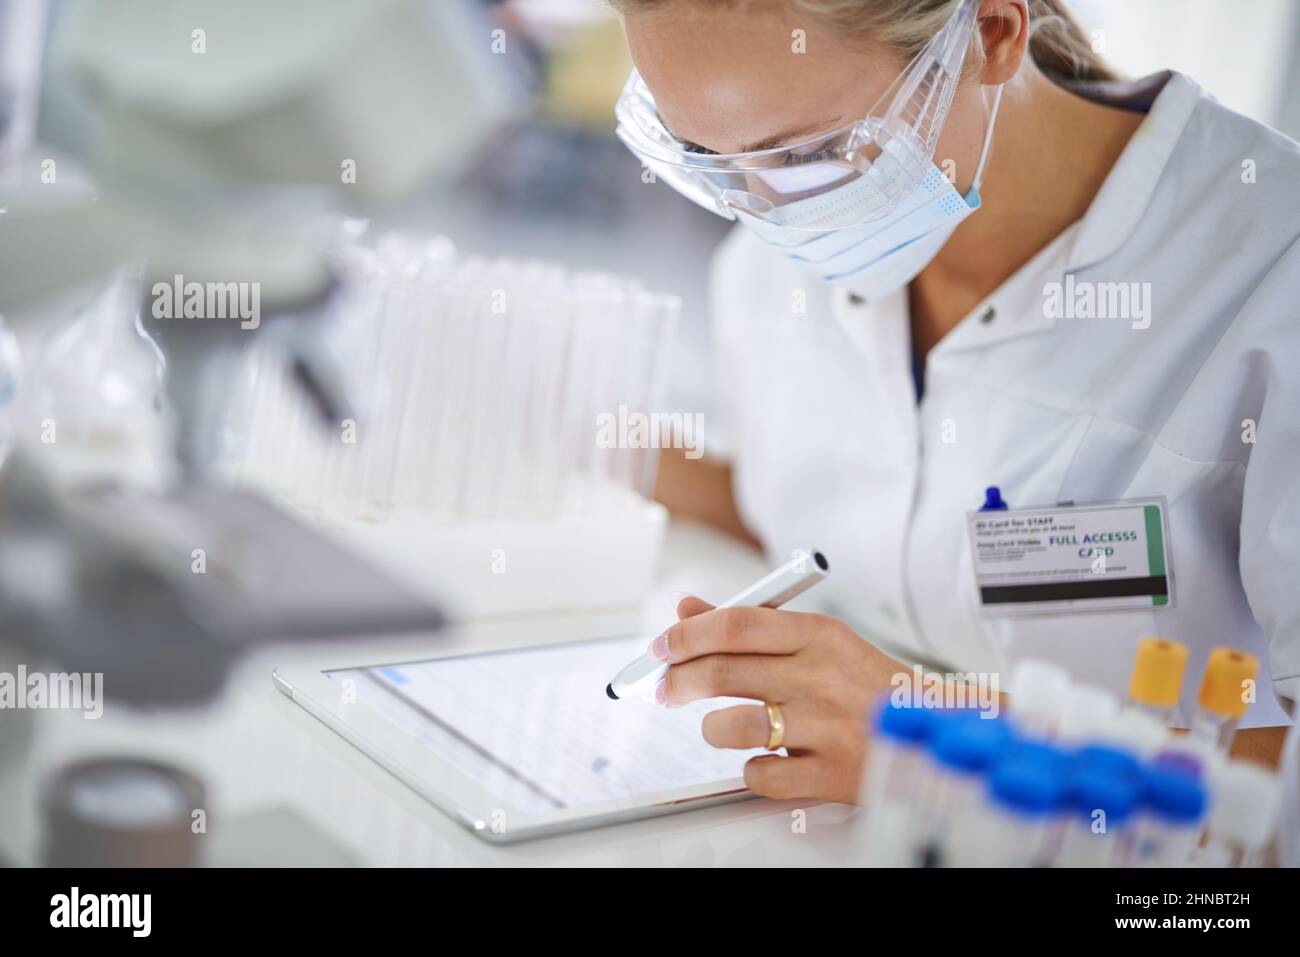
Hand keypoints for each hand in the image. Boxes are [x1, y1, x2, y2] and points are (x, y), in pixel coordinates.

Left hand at [650, 596, 904, 803]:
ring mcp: (826, 728)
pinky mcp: (829, 775)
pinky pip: (759, 775)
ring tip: (720, 726)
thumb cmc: (868, 686)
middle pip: (723, 671)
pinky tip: (767, 759)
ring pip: (732, 725)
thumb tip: (687, 610)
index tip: (661, 647)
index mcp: (821, 635)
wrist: (937, 733)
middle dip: (678, 680)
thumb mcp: (819, 642)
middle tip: (664, 688)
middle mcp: (822, 677)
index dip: (688, 634)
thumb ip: (751, 625)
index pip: (737, 624)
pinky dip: (752, 769)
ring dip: (712, 727)